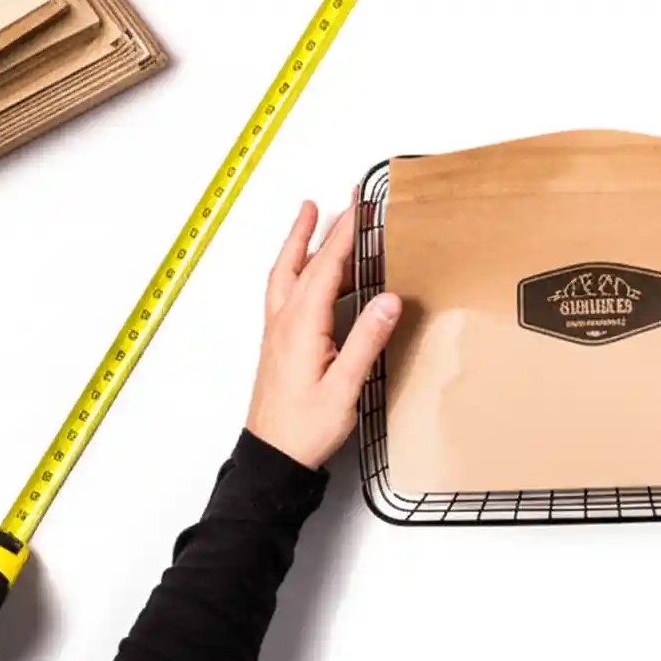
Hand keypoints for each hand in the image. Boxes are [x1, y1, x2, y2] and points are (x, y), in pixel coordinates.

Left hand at [246, 198, 401, 468]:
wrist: (271, 458)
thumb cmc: (304, 429)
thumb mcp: (344, 388)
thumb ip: (366, 341)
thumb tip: (388, 301)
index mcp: (300, 327)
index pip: (324, 268)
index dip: (343, 234)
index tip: (356, 206)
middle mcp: (283, 324)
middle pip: (296, 264)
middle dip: (311, 230)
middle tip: (324, 203)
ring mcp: (277, 334)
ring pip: (285, 278)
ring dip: (298, 248)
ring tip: (311, 224)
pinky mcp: (278, 346)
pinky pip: (284, 296)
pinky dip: (295, 273)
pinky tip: (308, 278)